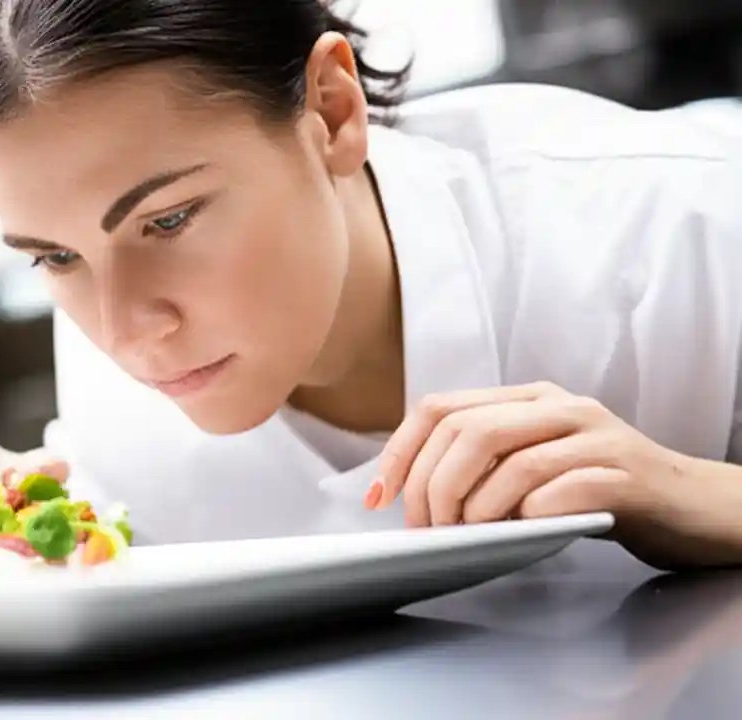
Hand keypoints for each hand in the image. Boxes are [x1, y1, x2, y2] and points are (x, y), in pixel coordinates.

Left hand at [367, 382, 675, 530]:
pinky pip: (562, 490)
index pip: (441, 408)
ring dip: (478, 509)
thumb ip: (484, 464)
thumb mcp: (534, 463)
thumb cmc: (599, 490)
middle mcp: (560, 407)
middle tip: (430, 530)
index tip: (380, 497)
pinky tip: (526, 532)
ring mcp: (596, 437)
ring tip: (472, 537)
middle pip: (469, 433)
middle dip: (434, 488)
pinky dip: (531, 516)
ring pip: (512, 462)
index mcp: (528, 398)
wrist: (691, 504)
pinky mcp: (626, 475)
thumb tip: (414, 496)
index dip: (400, 453)